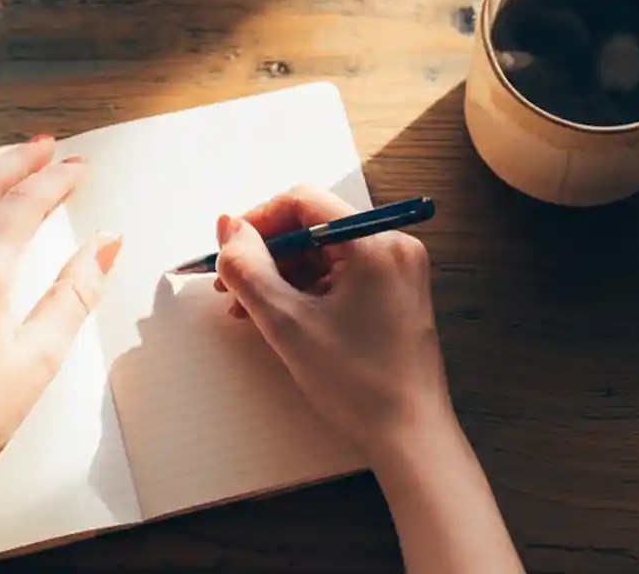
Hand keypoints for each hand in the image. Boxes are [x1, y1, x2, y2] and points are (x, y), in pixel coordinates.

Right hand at [212, 185, 451, 455]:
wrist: (409, 436)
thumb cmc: (358, 384)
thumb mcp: (287, 323)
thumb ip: (249, 269)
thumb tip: (228, 227)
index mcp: (374, 244)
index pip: (304, 202)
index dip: (258, 220)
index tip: (229, 250)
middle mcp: (393, 246)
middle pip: (314, 226)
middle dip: (268, 253)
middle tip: (231, 285)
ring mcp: (399, 270)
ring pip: (325, 253)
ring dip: (283, 275)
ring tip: (248, 309)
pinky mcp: (397, 293)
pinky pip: (343, 274)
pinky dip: (309, 289)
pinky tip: (280, 315)